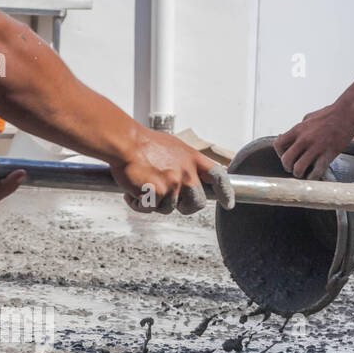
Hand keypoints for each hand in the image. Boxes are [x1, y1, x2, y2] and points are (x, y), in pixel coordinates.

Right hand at [111, 128, 232, 214]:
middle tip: (172, 203)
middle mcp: (186, 173)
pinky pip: (149, 209)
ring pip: (168, 208)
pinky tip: (131, 190)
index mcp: (192, 158)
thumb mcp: (172, 147)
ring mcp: (173, 185)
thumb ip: (182, 162)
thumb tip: (185, 176)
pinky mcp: (158, 195)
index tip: (228, 203)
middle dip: (186, 208)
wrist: (125, 143)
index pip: (218, 177)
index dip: (225, 192)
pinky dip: (138, 203)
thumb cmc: (143, 143)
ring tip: (142, 186)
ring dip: (154, 203)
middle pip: (197, 203)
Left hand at [274, 104, 353, 179]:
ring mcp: (316, 147)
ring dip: (299, 174)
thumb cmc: (330, 113)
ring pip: (298, 168)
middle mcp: (304, 139)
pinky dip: (313, 177)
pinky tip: (314, 176)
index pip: (278, 144)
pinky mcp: (328, 153)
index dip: (279, 153)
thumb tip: (290, 135)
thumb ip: (299, 127)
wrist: (348, 112)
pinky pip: (317, 171)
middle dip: (287, 167)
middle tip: (293, 168)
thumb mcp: (309, 117)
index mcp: (298, 129)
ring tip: (303, 174)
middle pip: (286, 159)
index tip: (285, 155)